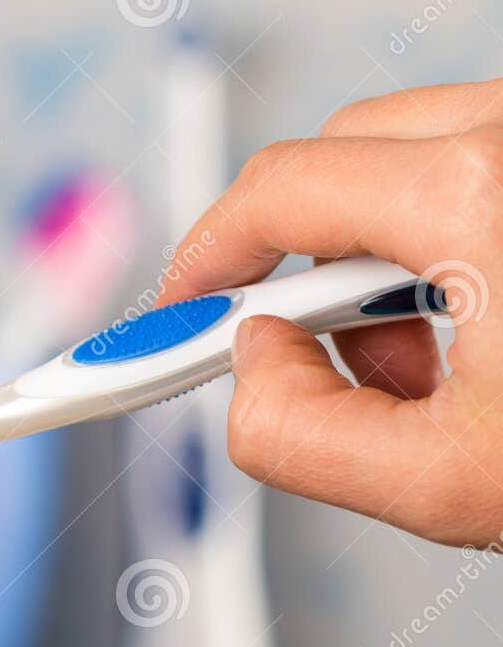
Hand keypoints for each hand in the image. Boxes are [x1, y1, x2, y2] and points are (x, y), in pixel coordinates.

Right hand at [158, 77, 502, 547]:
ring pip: (415, 163)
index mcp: (488, 196)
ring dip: (391, 268)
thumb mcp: (451, 487)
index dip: (203, 259)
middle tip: (319, 364)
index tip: (175, 313)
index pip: (278, 191)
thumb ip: (292, 431)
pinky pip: (483, 173)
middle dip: (307, 270)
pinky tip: (496, 340)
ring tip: (446, 372)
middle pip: (342, 159)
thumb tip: (249, 364)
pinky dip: (458, 253)